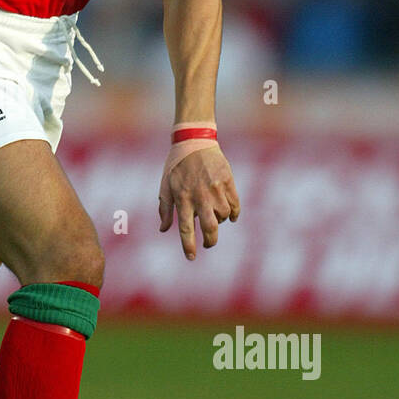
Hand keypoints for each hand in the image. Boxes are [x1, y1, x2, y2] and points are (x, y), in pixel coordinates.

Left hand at [158, 143, 240, 259]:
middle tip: (208, 244)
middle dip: (210, 241)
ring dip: (220, 222)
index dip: (188, 245)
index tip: (191, 257)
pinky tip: (230, 215)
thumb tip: (163, 230)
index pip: (185, 228)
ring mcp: (215, 189)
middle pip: (209, 228)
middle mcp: (199, 196)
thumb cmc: (176, 165)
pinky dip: (233, 213)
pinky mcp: (228, 182)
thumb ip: (165, 209)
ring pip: (223, 217)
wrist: (194, 141)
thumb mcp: (165, 185)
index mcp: (182, 198)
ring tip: (214, 216)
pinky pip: (235, 205)